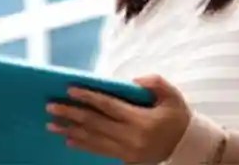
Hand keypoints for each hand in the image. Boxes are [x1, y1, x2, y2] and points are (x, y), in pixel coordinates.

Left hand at [46, 75, 191, 163]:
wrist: (188, 146)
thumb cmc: (178, 116)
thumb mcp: (172, 95)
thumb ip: (154, 83)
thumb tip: (132, 81)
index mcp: (141, 120)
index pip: (109, 106)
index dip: (88, 98)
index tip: (69, 89)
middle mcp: (131, 138)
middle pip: (95, 124)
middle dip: (71, 114)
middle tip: (50, 107)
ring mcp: (127, 152)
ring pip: (93, 140)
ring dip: (70, 131)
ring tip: (52, 125)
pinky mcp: (126, 160)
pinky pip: (100, 152)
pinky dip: (83, 145)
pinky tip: (69, 139)